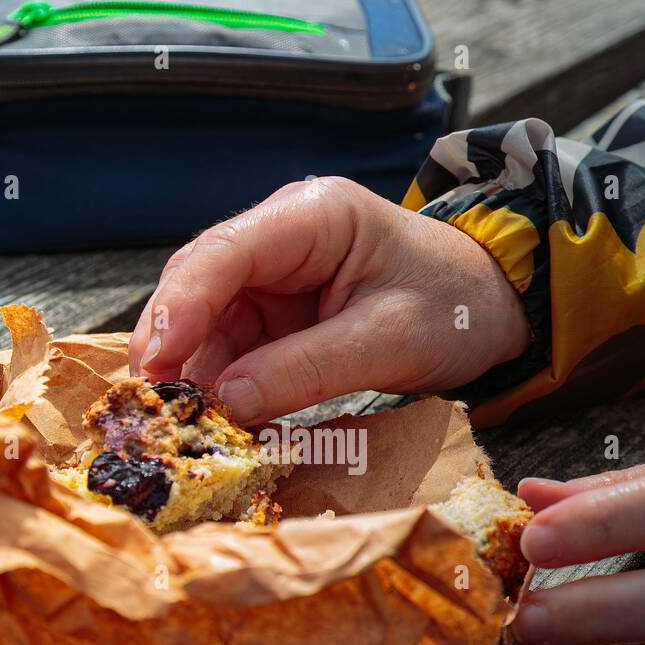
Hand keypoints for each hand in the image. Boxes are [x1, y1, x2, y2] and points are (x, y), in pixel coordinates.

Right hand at [128, 176, 528, 422]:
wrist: (493, 306)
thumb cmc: (454, 305)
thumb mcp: (388, 340)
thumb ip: (306, 369)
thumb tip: (227, 404)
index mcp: (311, 216)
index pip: (222, 253)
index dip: (180, 308)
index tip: (157, 365)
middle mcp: (279, 239)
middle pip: (198, 287)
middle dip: (170, 347)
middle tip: (151, 408)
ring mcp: (273, 279)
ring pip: (206, 324)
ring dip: (192, 376)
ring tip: (182, 428)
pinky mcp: (277, 317)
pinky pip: (232, 351)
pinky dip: (221, 388)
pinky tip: (216, 425)